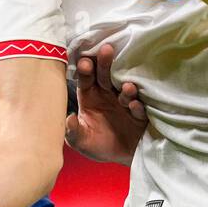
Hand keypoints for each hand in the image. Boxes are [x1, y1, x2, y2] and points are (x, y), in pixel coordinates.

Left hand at [65, 42, 146, 164]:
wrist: (121, 156)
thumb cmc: (98, 144)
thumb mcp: (81, 141)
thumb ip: (73, 132)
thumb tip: (68, 119)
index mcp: (90, 97)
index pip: (86, 79)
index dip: (85, 71)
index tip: (84, 62)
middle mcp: (107, 95)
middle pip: (105, 76)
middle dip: (105, 63)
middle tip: (106, 50)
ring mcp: (124, 102)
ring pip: (124, 90)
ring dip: (125, 88)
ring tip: (125, 87)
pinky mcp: (139, 114)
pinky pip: (138, 109)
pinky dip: (136, 106)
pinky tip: (134, 106)